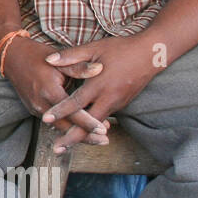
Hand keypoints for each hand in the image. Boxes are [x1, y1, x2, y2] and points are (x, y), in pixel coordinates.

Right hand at [1, 37, 105, 143]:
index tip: (105, 129)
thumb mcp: (59, 60)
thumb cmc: (37, 55)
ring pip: (58, 127)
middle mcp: (41, 103)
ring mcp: (35, 108)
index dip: (89, 122)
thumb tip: (100, 69)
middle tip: (105, 140)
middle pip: (66, 126)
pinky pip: (52, 122)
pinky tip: (78, 130)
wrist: (11, 57)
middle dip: (85, 136)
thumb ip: (79, 67)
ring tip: (96, 138)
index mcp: (49, 91)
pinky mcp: (33, 109)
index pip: (72, 112)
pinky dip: (66, 127)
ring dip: (76, 134)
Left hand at [41, 34, 161, 151]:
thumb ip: (71, 56)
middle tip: (56, 149)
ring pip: (97, 124)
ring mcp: (117, 103)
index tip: (45, 119)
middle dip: (72, 138)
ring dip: (82, 136)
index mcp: (99, 84)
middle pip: (88, 124)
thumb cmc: (121, 48)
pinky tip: (82, 132)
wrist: (152, 54)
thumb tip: (49, 59)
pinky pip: (104, 118)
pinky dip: (93, 127)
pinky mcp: (122, 104)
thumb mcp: (95, 48)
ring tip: (65, 145)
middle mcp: (108, 98)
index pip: (76, 102)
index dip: (60, 111)